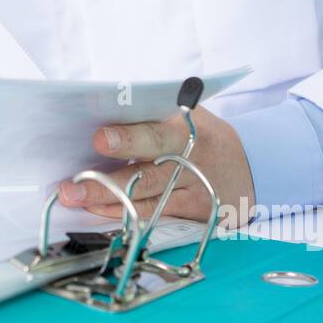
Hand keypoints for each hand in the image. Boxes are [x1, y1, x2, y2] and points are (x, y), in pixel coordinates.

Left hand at [58, 107, 254, 225]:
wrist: (250, 168)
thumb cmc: (204, 134)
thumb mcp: (188, 113)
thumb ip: (153, 111)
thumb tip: (105, 105)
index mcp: (190, 133)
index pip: (156, 135)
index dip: (128, 138)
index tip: (99, 139)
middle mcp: (192, 166)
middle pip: (146, 176)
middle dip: (105, 181)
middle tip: (72, 185)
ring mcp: (191, 194)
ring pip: (145, 201)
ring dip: (106, 201)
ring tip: (74, 197)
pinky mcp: (190, 215)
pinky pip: (152, 217)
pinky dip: (123, 214)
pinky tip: (96, 210)